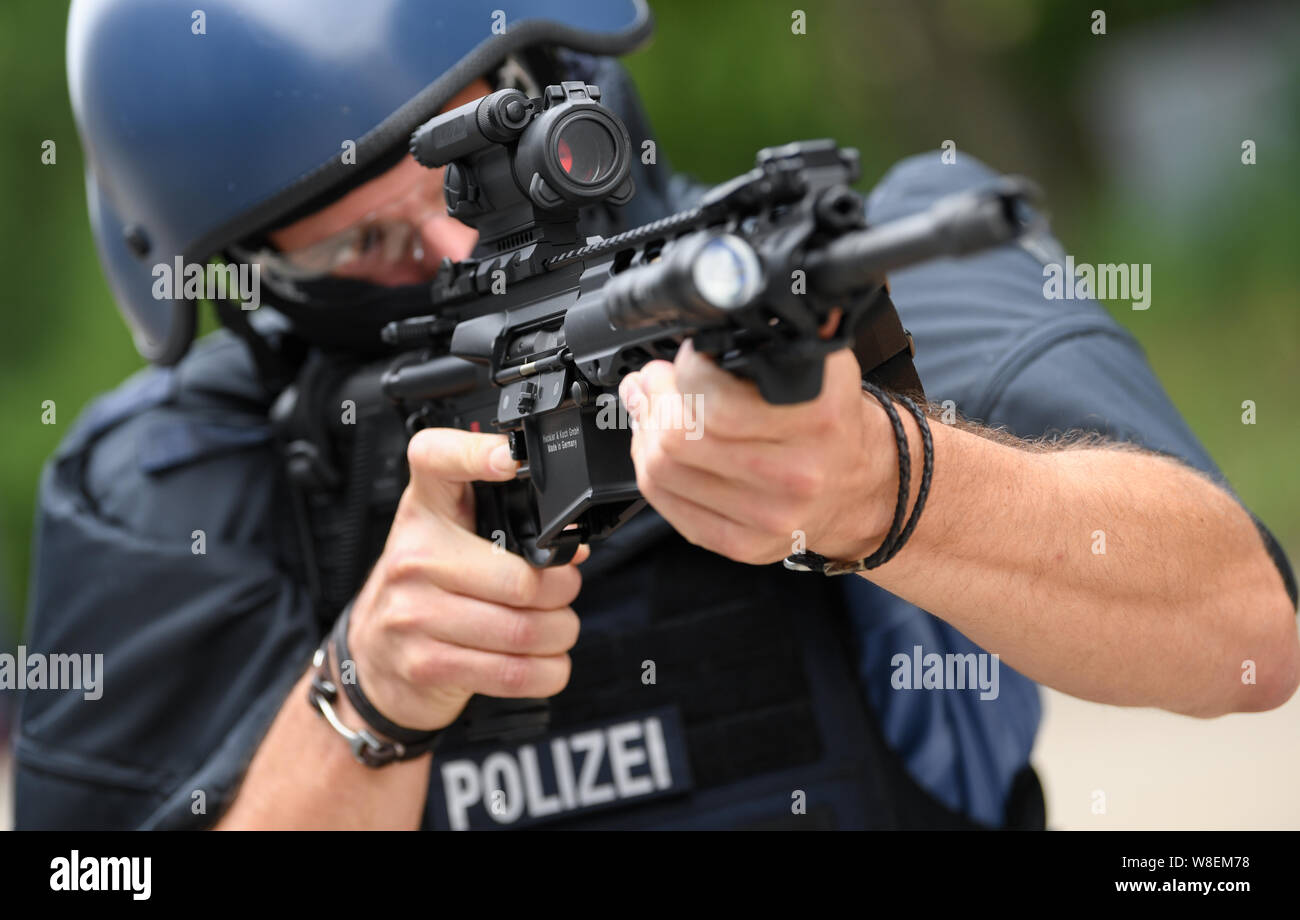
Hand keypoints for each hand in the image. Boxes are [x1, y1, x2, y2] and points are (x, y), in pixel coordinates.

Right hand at [345, 429, 585, 731]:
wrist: (374, 659)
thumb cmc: (426, 589)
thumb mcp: (449, 539)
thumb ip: (503, 529)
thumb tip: (572, 551)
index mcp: (425, 509)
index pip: (436, 460)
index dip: (475, 452)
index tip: (511, 461)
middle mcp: (414, 556)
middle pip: (521, 579)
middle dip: (563, 592)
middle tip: (563, 593)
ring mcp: (415, 613)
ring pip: (523, 629)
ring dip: (560, 633)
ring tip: (557, 628)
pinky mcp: (427, 664)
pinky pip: (512, 673)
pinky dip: (548, 671)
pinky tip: (546, 662)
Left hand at [618, 339, 898, 564]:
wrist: (862, 483)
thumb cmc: (831, 419)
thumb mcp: (818, 365)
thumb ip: (768, 343)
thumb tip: (694, 340)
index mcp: (817, 419)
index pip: (715, 400)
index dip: (686, 371)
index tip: (688, 358)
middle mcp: (796, 473)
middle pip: (678, 438)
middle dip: (655, 400)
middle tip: (656, 381)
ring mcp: (768, 517)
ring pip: (663, 472)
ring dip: (645, 433)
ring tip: (652, 411)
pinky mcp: (744, 544)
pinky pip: (668, 506)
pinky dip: (651, 470)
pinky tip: (658, 449)